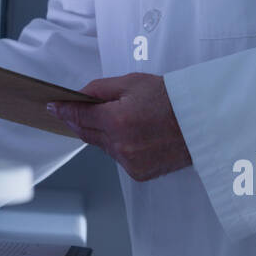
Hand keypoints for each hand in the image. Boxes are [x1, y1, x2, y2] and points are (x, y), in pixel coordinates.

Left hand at [47, 73, 191, 182]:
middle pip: (86, 134)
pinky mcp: (139, 173)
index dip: (63, 110)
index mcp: (117, 120)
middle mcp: (120, 145)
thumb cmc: (172, 99)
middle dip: (79, 122)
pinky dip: (119, 147)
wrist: (203, 122)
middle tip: (72, 112)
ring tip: (117, 119)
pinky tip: (132, 134)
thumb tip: (79, 96)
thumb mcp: (133, 83)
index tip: (53, 107)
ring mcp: (130, 162)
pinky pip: (118, 158)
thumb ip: (100, 89)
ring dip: (101, 134)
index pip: (79, 116)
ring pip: (102, 147)